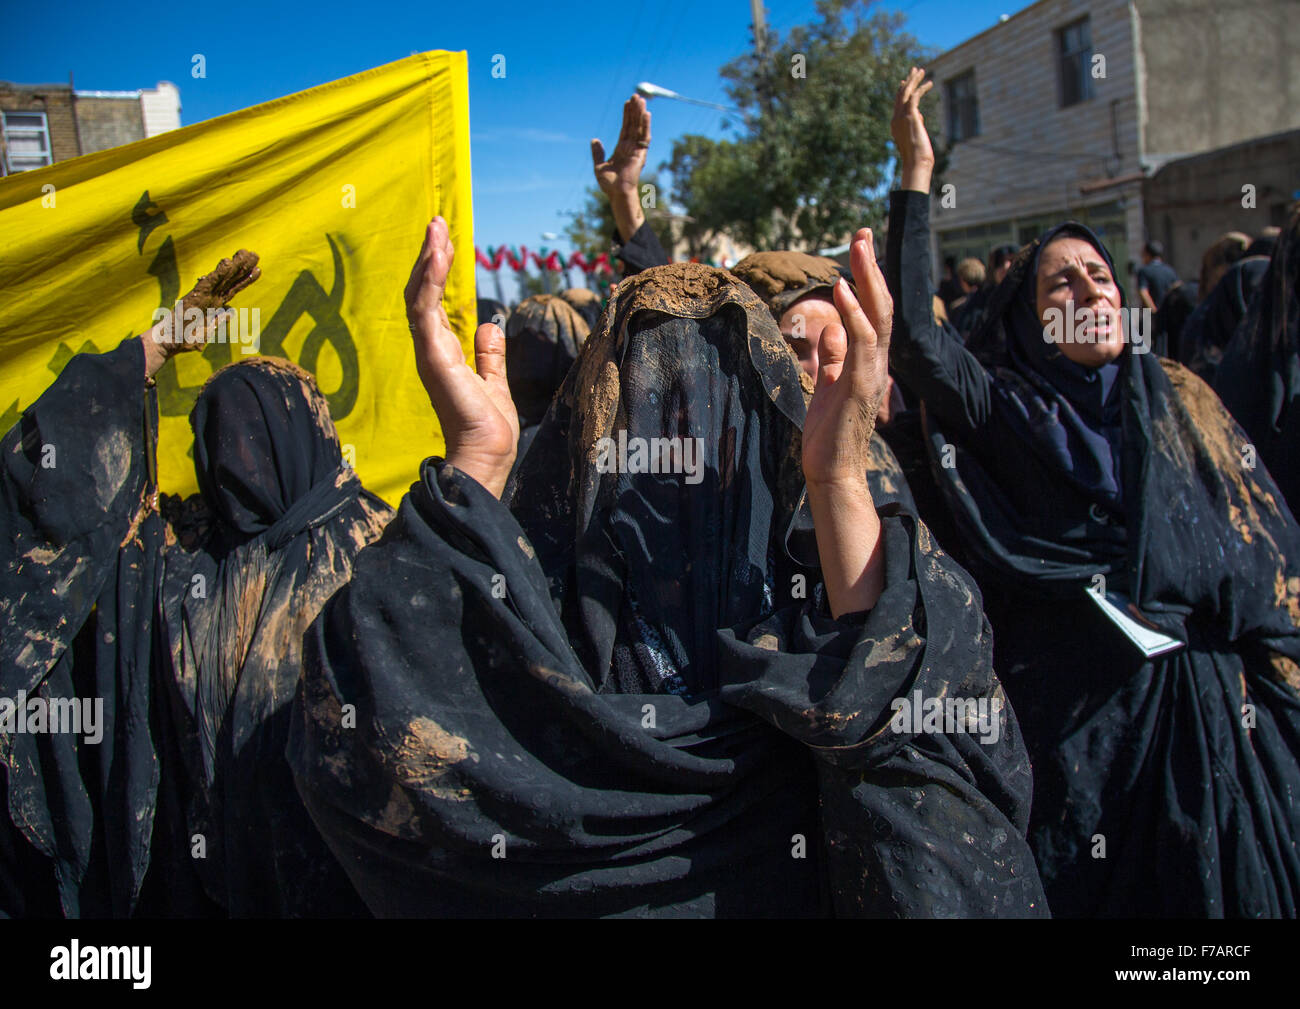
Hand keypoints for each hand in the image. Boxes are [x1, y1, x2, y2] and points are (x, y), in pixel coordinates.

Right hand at [142, 249, 260, 377]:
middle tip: (255, 254)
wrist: (167, 343)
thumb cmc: (184, 339)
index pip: (233, 289)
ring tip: (244, 253)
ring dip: (232, 265)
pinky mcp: (193, 297)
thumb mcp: (207, 331)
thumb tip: (230, 311)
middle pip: (229, 280)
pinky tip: (227, 263)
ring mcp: (201, 296)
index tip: (258, 269)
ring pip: (220, 278)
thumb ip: (218, 321)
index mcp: (214, 305)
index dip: (245, 279)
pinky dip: (217, 274)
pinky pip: (207, 283)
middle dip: (242, 267)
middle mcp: (210, 297)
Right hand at [404, 217, 518, 498]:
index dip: (437, 273)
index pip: (434, 304)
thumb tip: (489, 326)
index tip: (445, 243)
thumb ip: (489, 355)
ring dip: (428, 261)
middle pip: (421, 294)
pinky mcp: (434, 357)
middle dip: (429, 257)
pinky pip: (425, 310)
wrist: (486, 455)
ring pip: (419, 296)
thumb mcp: (494, 383)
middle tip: (437, 223)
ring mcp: (429, 352)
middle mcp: (431, 350)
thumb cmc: (488, 429)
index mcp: (444, 354)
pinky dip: (431, 280)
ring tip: (436, 229)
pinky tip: (440, 256)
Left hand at [591, 95, 650, 241]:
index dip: (626, 115)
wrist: (616, 192)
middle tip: (636, 95)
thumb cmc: (608, 184)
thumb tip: (594, 139)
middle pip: (633, 124)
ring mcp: (636, 149)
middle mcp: (630, 147)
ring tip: (641, 99)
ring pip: (639, 127)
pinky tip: (646, 113)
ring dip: (640, 113)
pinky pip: (645, 136)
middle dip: (634, 110)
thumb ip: (597, 152)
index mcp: (621, 149)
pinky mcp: (641, 153)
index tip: (627, 103)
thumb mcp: (598, 166)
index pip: (625, 128)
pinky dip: (646, 125)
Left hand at [802, 229, 891, 490]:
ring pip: (877, 317)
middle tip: (861, 233)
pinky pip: (861, 343)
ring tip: (857, 249)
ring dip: (866, 281)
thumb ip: (832, 358)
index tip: (859, 247)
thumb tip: (831, 329)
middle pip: (880, 306)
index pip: (873, 311)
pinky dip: (853, 314)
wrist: (831, 470)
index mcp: (868, 361)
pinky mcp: (860, 386)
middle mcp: (876, 362)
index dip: (867, 279)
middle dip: (870, 268)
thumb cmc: (829, 433)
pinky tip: (841, 292)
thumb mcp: (827, 386)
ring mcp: (872, 373)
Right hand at [891, 66, 934, 192]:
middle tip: (914, 70)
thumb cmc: (917, 156)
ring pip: (906, 92)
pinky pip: (915, 96)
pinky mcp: (911, 116)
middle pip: (901, 94)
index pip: (897, 103)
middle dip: (908, 81)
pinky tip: (930, 83)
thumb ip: (915, 124)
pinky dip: (922, 88)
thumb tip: (919, 116)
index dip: (902, 91)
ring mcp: (901, 117)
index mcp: (895, 125)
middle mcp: (896, 119)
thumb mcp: (915, 136)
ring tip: (921, 70)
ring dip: (914, 80)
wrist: (916, 162)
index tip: (906, 81)